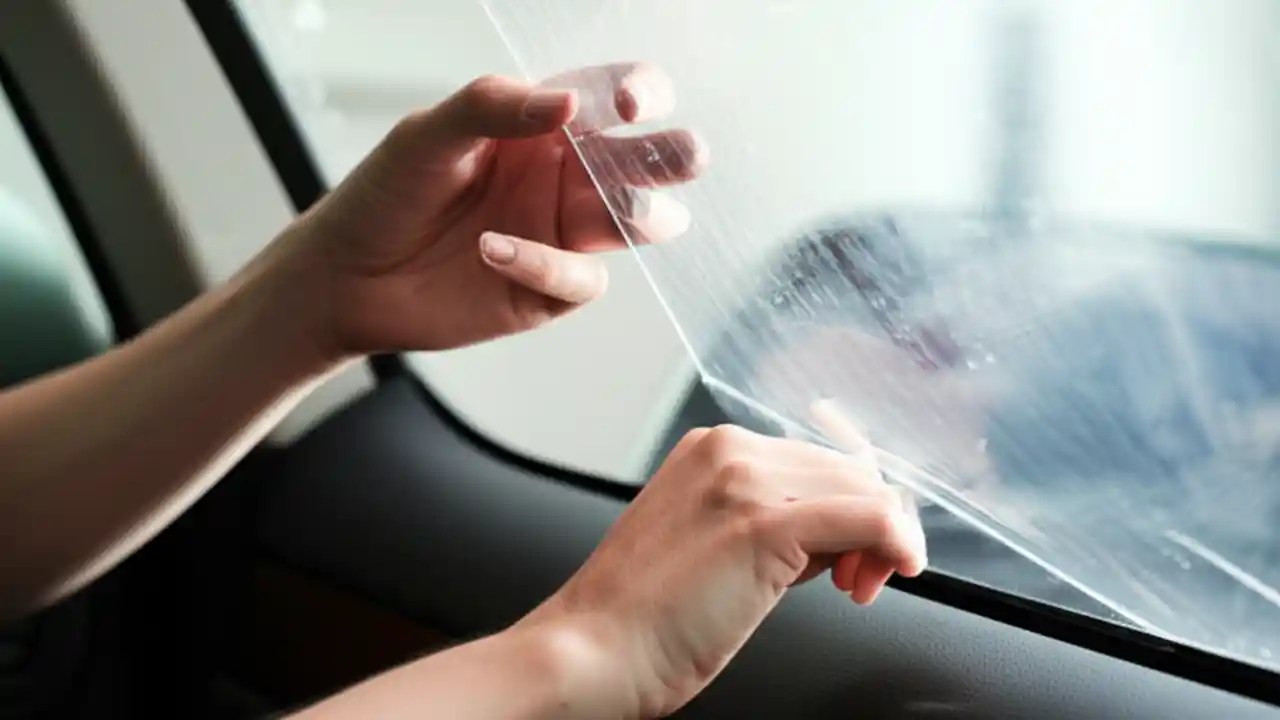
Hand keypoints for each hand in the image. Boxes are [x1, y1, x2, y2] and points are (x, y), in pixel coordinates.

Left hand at [270, 64, 705, 360]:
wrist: (345, 276)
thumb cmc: (384, 194)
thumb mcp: (429, 133)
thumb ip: (494, 105)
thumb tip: (570, 103)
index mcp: (544, 126)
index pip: (614, 98)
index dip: (638, 95)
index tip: (626, 107)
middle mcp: (564, 177)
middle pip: (647, 162)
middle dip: (674, 156)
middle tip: (682, 156)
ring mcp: (562, 234)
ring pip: (639, 223)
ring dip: (644, 216)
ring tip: (625, 213)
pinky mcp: (550, 291)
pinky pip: (582, 279)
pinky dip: (546, 264)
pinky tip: (491, 249)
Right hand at [518, 425, 927, 717]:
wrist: (592, 650)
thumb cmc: (641, 618)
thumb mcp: (709, 545)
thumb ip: (766, 524)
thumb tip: (834, 536)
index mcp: (711, 450)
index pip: (817, 462)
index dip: (848, 508)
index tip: (849, 558)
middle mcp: (729, 451)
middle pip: (847, 471)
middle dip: (871, 525)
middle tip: (859, 583)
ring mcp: (743, 483)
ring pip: (862, 490)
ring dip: (881, 539)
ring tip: (857, 588)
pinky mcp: (762, 525)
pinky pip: (866, 517)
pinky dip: (897, 540)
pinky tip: (898, 568)